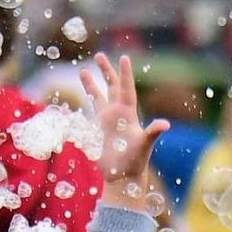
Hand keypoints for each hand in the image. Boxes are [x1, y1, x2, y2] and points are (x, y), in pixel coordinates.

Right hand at [78, 56, 169, 206]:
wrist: (123, 176)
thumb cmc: (136, 160)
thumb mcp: (144, 145)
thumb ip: (152, 133)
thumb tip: (165, 125)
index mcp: (127, 113)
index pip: (125, 88)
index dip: (124, 74)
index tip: (124, 57)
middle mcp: (116, 114)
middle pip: (110, 87)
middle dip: (105, 71)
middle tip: (99, 55)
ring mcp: (105, 122)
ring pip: (96, 98)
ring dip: (90, 85)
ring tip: (84, 70)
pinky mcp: (95, 131)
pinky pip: (83, 117)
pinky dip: (74, 111)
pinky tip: (65, 104)